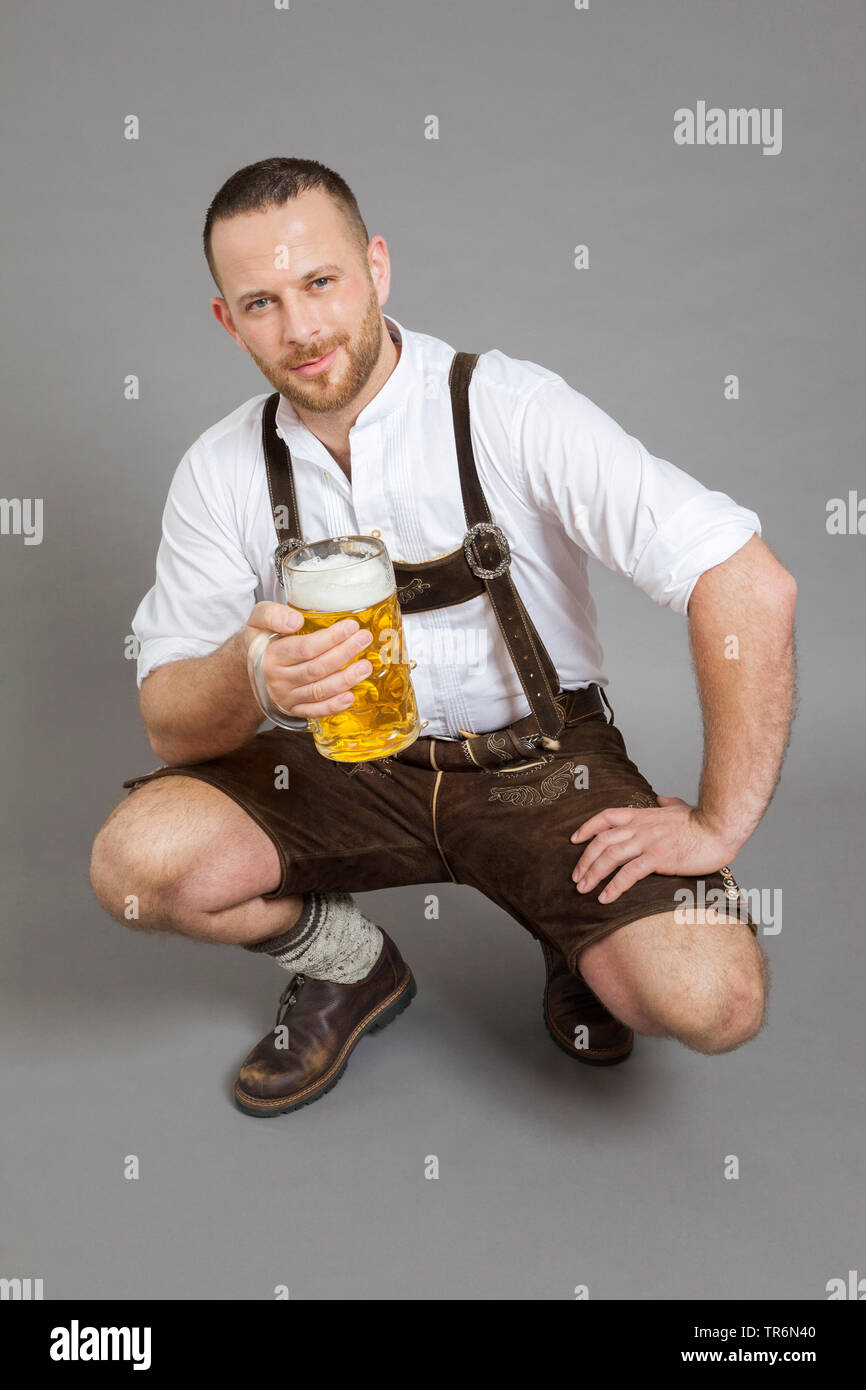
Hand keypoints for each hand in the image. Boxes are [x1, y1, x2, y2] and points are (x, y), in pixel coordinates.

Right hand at [243, 601, 373, 719]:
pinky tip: (350, 697)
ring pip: (320, 690)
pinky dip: (333, 706)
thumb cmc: (262, 640)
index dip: (331, 638)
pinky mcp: (294, 709)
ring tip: (366, 666)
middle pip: (317, 668)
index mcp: (271, 656)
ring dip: (346, 679)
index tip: (351, 626)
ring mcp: (286, 697)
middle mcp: (278, 679)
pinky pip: (315, 711)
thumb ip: (272, 614)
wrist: (251, 667)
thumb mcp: (258, 619)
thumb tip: (295, 621)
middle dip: (345, 653)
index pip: (305, 648)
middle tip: (364, 639)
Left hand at [569, 795, 734, 903]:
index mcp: (642, 815)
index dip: (586, 828)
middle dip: (584, 860)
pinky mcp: (658, 858)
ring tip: (583, 890)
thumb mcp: (680, 807)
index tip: (574, 839)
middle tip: (576, 877)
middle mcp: (640, 827)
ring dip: (593, 874)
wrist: (719, 827)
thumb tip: (661, 799)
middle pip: (602, 841)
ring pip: (610, 857)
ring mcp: (648, 842)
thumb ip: (668, 804)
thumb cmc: (703, 821)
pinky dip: (614, 887)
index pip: (606, 817)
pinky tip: (606, 898)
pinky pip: (628, 873)